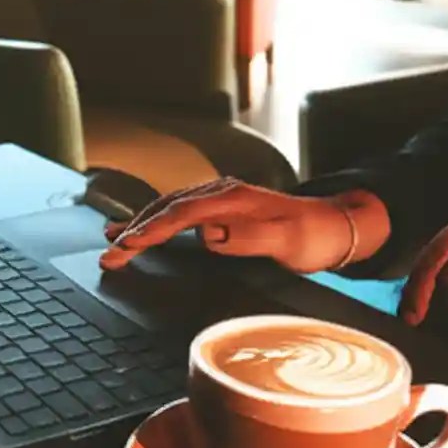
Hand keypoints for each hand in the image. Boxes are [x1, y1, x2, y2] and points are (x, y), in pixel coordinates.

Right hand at [100, 178, 386, 272]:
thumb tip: (210, 234)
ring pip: (170, 207)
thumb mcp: (289, 240)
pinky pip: (181, 211)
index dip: (150, 232)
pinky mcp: (224, 208)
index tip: (126, 247)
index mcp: (232, 200)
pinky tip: (146, 227)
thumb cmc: (316, 235)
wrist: (339, 224)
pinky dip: (158, 219)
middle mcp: (222, 194)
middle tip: (109, 254)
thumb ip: (250, 237)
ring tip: (113, 238)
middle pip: (168, 209)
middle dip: (135, 230)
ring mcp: (222, 199)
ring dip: (141, 224)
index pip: (180, 216)